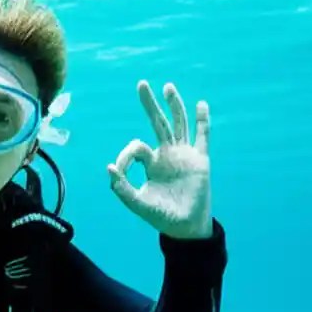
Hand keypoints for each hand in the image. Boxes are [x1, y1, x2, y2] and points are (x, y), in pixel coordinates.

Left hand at [108, 80, 212, 239]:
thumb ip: (122, 188)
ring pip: (178, 124)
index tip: (118, 170)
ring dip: (174, 105)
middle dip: (149, 105)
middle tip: (141, 84)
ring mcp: (184, 155)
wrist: (185, 227)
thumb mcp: (137, 203)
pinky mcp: (200, 160)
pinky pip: (203, 137)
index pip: (136, 147)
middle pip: (157, 123)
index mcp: (150, 163)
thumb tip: (108, 167)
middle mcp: (167, 154)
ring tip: (167, 87)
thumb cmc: (161, 216)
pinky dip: (202, 121)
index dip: (125, 155)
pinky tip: (200, 104)